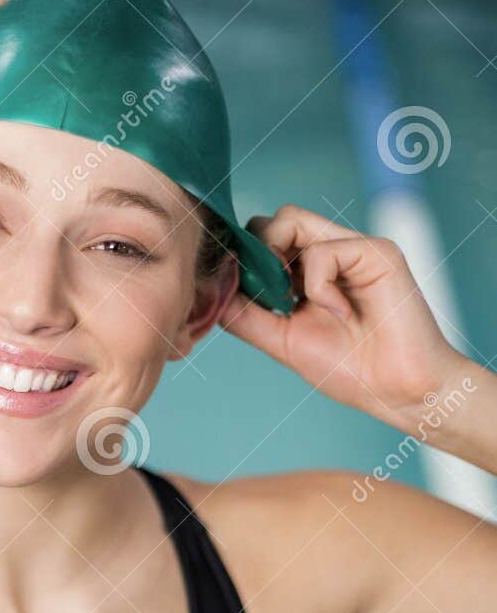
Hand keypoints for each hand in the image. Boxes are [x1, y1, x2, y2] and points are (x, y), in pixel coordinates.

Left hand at [222, 205, 458, 432]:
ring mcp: (354, 248)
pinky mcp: (376, 251)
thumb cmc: (351, 370)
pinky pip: (324, 252)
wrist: (398, 391)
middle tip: (264, 296)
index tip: (237, 291)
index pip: (264, 239)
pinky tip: (339, 315)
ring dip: (276, 263)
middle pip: (273, 221)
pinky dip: (318, 288)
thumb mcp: (283, 341)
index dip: (243, 259)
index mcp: (309, 272)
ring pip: (291, 221)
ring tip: (293, 304)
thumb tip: (214, 292)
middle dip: (254, 254)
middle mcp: (331, 253)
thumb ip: (248, 316)